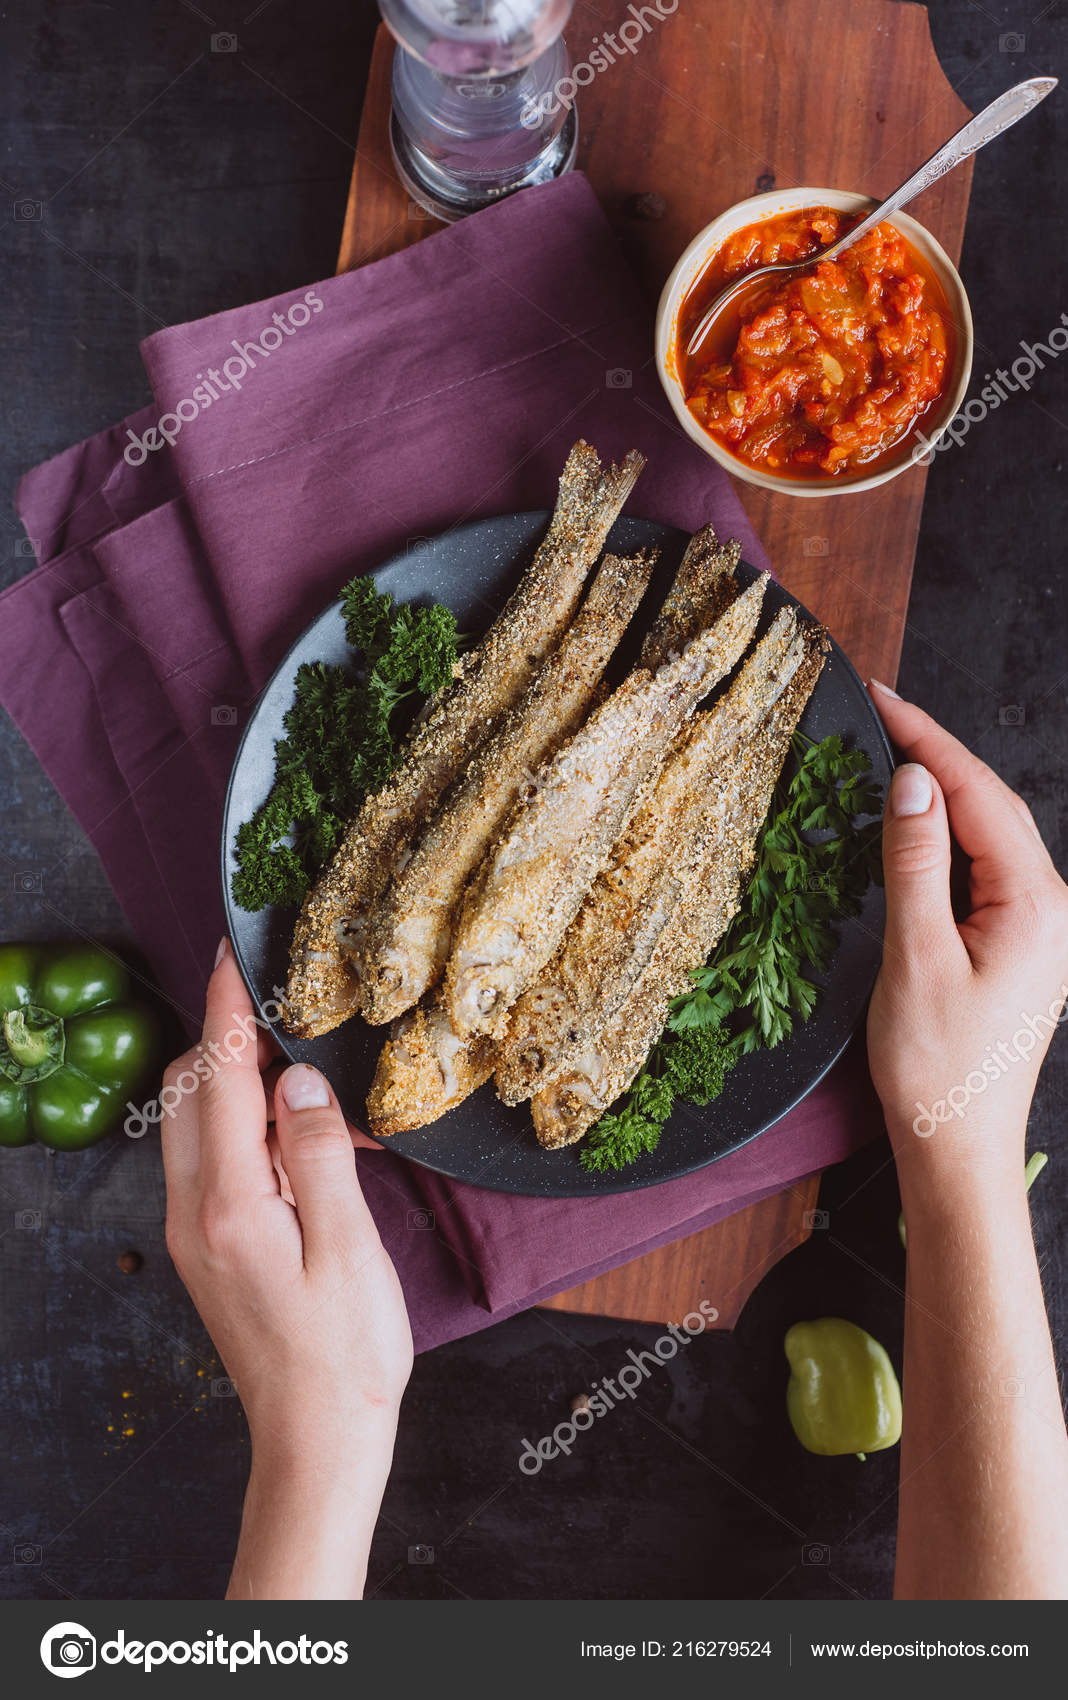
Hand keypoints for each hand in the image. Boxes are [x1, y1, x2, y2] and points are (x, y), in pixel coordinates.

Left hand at [161, 940, 412, 1596]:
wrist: (315, 1438)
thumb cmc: (345, 1351)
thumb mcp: (349, 1245)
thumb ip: (321, 1153)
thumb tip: (298, 1079)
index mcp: (230, 1202)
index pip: (220, 1077)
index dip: (227, 1007)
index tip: (231, 949)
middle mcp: (193, 1210)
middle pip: (191, 1090)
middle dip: (229, 1036)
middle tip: (286, 1006)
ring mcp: (194, 1231)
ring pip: (195, 1123)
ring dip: (240, 1083)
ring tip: (314, 1081)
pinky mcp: (208, 1247)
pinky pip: (213, 1160)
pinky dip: (249, 1130)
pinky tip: (312, 1145)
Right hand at [865, 681, 1067, 1190]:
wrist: (958, 1146)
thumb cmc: (939, 1068)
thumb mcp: (917, 956)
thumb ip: (916, 863)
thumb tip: (910, 783)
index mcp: (1036, 904)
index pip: (978, 793)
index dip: (927, 737)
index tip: (880, 697)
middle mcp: (1052, 907)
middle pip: (991, 804)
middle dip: (935, 754)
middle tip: (877, 713)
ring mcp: (1041, 926)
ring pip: (989, 833)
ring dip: (940, 793)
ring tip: (887, 754)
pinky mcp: (1020, 943)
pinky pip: (985, 868)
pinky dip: (947, 837)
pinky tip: (912, 826)